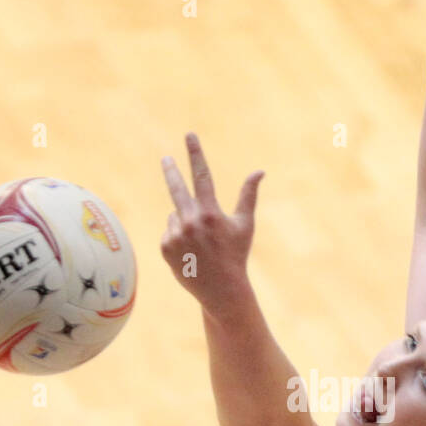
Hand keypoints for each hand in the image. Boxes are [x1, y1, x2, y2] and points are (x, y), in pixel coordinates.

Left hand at [160, 133, 263, 312]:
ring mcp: (177, 235)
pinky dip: (177, 237)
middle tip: (166, 158)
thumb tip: (259, 171)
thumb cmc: (236, 254)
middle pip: (176, 187)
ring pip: (176, 215)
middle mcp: (192, 222)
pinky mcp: (166, 247)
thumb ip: (248, 195)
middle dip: (171, 170)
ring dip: (185, 222)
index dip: (195, 153)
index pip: (202, 176)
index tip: (189, 136)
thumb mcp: (244, 224)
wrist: (221, 290)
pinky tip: (189, 251)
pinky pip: (169, 231)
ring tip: (200, 243)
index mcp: (211, 213)